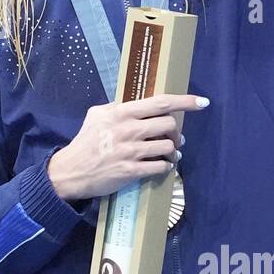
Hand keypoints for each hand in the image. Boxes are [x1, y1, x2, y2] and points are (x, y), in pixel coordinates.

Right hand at [48, 93, 207, 201]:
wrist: (71, 171)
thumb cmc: (85, 142)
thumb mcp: (96, 115)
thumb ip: (117, 107)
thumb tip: (138, 104)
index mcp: (121, 113)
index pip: (160, 103)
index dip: (185, 101)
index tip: (202, 102)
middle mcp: (128, 129)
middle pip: (168, 124)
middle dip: (176, 131)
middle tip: (174, 137)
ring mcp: (130, 151)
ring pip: (168, 146)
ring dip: (173, 151)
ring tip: (170, 153)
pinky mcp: (131, 171)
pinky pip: (160, 167)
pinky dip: (166, 167)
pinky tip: (162, 166)